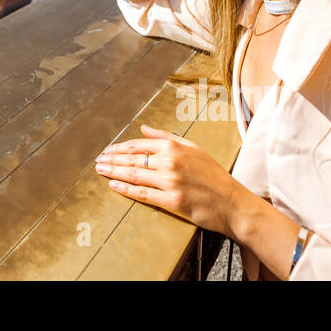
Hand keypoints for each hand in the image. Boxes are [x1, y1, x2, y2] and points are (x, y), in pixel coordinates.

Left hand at [93, 123, 243, 239]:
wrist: (232, 202)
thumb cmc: (213, 175)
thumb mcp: (192, 148)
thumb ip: (166, 137)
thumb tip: (144, 128)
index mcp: (174, 147)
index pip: (139, 145)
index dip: (120, 148)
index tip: (108, 150)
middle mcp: (170, 162)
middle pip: (132, 159)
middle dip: (112, 159)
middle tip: (98, 161)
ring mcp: (170, 182)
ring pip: (134, 175)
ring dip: (113, 172)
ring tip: (100, 170)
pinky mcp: (172, 201)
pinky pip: (142, 194)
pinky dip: (125, 189)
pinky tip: (113, 186)